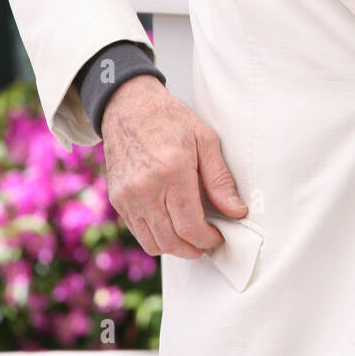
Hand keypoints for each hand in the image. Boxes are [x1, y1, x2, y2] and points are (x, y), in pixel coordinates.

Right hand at [101, 76, 247, 258]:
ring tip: (191, 236)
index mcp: (172, 171)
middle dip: (193, 248)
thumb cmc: (170, 119)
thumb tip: (237, 211)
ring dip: (175, 247)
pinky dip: (156, 236)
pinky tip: (171, 224)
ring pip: (152, 242)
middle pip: (171, 240)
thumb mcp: (205, 139)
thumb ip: (220, 179)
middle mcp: (145, 188)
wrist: (129, 106)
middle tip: (208, 241)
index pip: (190, 226)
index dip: (207, 239)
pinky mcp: (117, 199)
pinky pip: (138, 231)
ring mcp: (127, 196)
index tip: (218, 236)